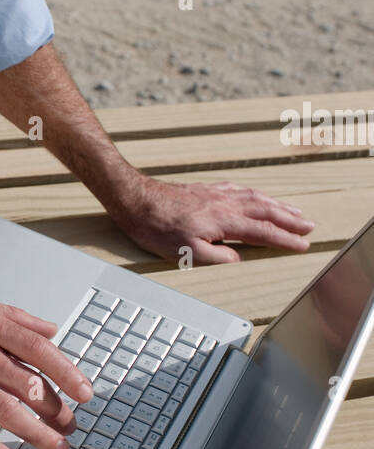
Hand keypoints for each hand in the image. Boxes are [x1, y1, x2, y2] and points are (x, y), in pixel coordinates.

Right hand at [0, 291, 93, 448]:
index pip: (38, 350)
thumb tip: (52, 330)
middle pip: (26, 383)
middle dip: (55, 410)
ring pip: (3, 409)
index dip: (66, 373)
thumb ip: (15, 318)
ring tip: (55, 448)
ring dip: (35, 432)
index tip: (85, 393)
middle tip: (71, 427)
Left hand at [110, 178, 315, 263]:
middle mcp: (227, 204)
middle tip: (310, 226)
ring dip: (279, 205)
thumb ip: (217, 257)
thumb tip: (239, 259)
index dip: (286, 240)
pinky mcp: (207, 189)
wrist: (137, 200)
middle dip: (291, 220)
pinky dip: (257, 194)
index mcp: (225, 222)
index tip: (304, 245)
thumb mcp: (185, 252)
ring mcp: (218, 194)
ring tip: (295, 211)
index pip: (264, 232)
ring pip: (257, 198)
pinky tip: (259, 196)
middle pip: (267, 211)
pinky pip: (241, 189)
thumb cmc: (158, 228)